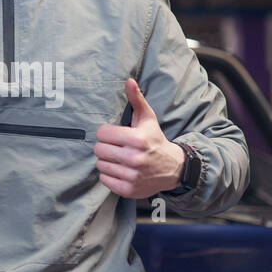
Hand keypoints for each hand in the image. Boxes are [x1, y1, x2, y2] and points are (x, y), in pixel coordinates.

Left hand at [93, 78, 184, 198]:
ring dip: (107, 161)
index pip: (102, 133)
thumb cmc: (155, 140)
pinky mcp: (128, 189)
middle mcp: (134, 158)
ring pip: (100, 165)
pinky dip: (109, 175)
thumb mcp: (148, 118)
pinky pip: (104, 179)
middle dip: (105, 147)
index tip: (115, 134)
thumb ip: (136, 99)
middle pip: (98, 150)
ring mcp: (131, 176)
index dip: (107, 132)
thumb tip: (128, 81)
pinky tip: (120, 170)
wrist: (172, 168)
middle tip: (116, 147)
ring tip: (119, 158)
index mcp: (137, 139)